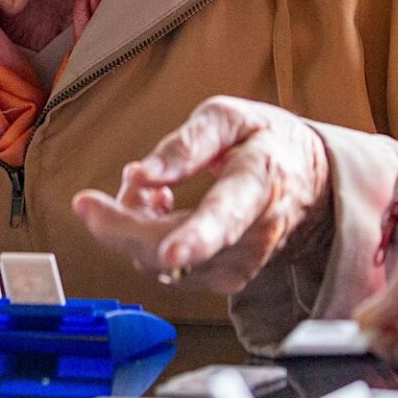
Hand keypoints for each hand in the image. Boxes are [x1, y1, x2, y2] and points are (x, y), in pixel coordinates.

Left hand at [71, 96, 330, 293]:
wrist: (307, 183)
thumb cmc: (265, 142)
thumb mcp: (230, 118)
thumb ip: (186, 143)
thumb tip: (140, 173)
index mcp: (258, 183)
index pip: (226, 216)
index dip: (195, 237)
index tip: (171, 253)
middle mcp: (252, 235)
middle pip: (171, 250)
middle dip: (118, 227)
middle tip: (90, 200)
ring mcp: (238, 264)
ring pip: (159, 263)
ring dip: (133, 226)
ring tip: (149, 187)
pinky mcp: (223, 280)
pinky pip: (165, 269)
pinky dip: (147, 239)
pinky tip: (161, 207)